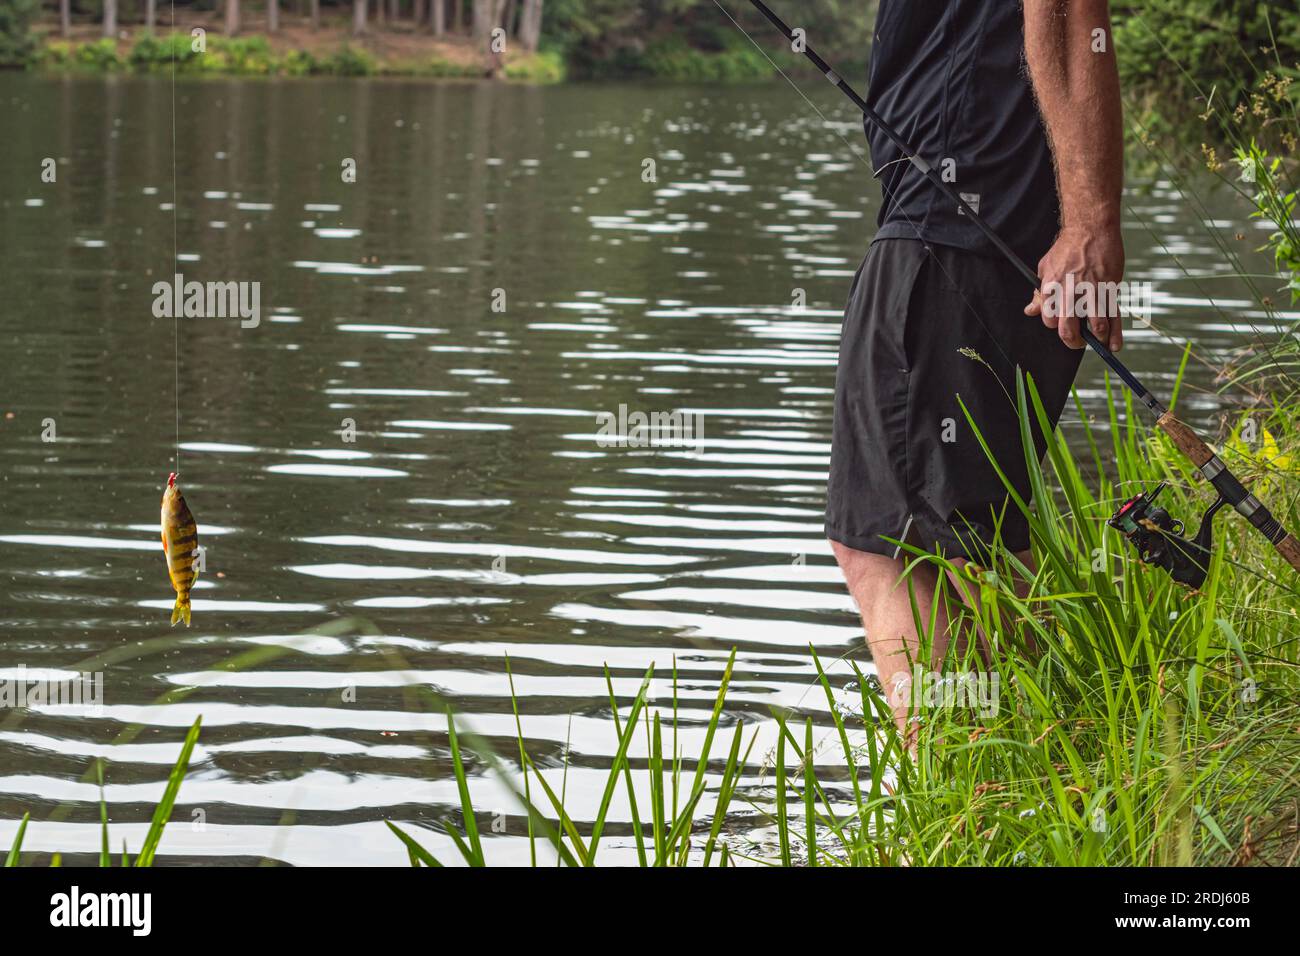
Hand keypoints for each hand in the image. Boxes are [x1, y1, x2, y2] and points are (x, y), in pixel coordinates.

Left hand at [1024, 224, 1125, 350]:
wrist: (1090, 228)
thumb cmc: (1067, 248)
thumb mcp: (1045, 268)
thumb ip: (1038, 293)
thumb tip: (1029, 311)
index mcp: (1051, 289)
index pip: (1049, 320)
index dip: (1056, 325)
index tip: (1062, 324)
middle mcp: (1069, 293)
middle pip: (1068, 330)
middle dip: (1073, 341)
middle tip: (1077, 342)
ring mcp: (1091, 291)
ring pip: (1095, 326)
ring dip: (1097, 337)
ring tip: (1098, 338)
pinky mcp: (1109, 287)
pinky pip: (1113, 315)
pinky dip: (1115, 334)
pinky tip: (1114, 346)